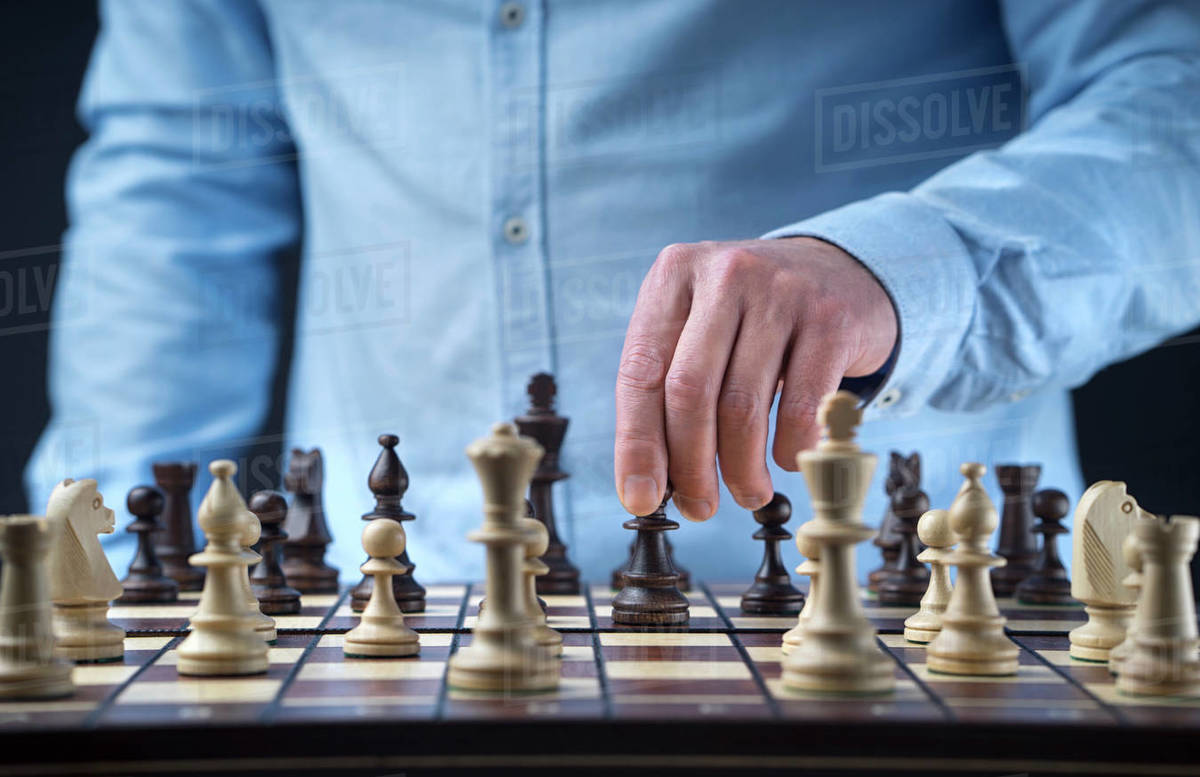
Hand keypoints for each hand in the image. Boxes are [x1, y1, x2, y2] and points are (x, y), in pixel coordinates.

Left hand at [614, 237, 897, 519]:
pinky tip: (786, 459)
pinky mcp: (831, 320)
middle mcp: (724, 275)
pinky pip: (802, 407)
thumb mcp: (699, 328)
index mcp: (674, 276)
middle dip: (690, 466)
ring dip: (740, 469)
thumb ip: (668, 388)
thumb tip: (648, 483)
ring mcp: (781, 292)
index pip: (640, 371)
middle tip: (699, 507)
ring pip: (743, 406)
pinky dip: (790, 449)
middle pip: (689, 392)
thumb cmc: (751, 316)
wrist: (839, 270)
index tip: (639, 498)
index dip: (637, 444)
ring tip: (746, 492)